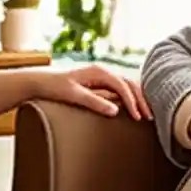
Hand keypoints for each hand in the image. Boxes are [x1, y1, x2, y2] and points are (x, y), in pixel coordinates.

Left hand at [34, 64, 152, 119]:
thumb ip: (94, 102)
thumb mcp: (73, 95)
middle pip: (129, 84)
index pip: (122, 86)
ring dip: (137, 99)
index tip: (138, 118)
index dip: (132, 102)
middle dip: (140, 100)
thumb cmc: (54, 87)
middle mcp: (102, 72)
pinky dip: (129, 98)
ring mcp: (101, 77)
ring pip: (126, 86)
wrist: (41, 82)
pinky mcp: (99, 83)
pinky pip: (119, 89)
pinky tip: (134, 109)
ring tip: (145, 115)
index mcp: (98, 72)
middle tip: (149, 118)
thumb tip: (116, 111)